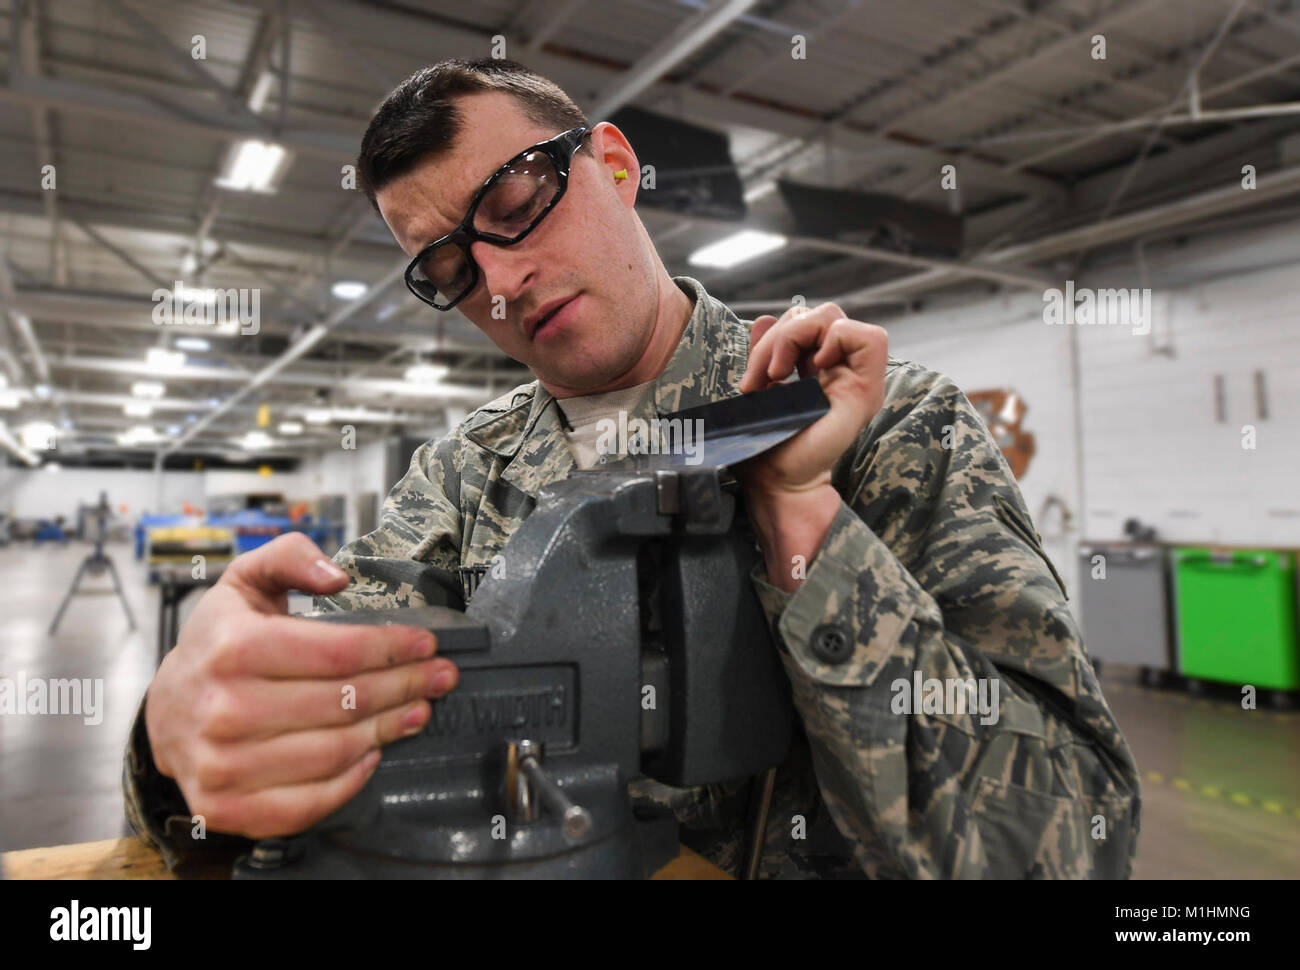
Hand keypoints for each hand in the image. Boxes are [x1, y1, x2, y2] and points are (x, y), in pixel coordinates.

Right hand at [144, 533, 458, 839]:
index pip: (337, 652)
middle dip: (405, 686)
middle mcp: (223, 709)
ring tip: (417, 711)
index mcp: (232, 648)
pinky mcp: (225, 807)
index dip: (393, 648)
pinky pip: (306, 804)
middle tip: (439, 677)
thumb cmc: (220, 642)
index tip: (427, 644)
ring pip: (334, 752)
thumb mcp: (246, 581)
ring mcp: (221, 765)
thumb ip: (291, 557)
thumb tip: (337, 575)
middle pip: (344, 702)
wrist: (166, 710)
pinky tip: (373, 754)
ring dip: (388, 730)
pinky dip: (350, 781)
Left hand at [738, 302, 887, 496]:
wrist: (777, 481)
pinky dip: (836, 339)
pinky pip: (870, 338)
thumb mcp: (758, 389)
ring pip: (836, 318)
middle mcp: (840, 370)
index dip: (776, 335)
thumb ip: (765, 353)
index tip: (752, 378)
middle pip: (819, 314)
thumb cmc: (768, 446)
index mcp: (817, 369)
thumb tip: (764, 318)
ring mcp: (855, 379)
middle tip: (760, 376)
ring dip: (797, 336)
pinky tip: (812, 367)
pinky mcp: (865, 391)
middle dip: (781, 335)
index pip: (805, 321)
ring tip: (777, 373)